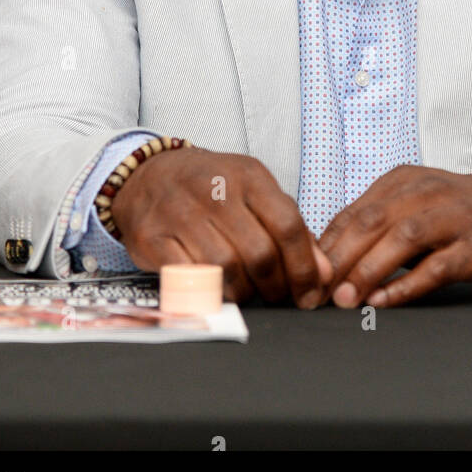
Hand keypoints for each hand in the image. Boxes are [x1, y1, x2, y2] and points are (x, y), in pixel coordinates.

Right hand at [111, 147, 333, 307]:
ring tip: (249, 293)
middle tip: (278, 296)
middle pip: (259, 253)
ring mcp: (181, 213)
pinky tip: (217, 292)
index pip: (288, 224)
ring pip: (226, 269)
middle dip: (275, 286)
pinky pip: (188, 276)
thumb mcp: (255, 193)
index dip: (304, 266)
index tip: (311, 293)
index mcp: (249, 175)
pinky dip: (207, 292)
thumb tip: (323, 274)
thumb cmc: (213, 188)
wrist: (148, 174)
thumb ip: (291, 230)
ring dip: (244, 292)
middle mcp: (215, 190)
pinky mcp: (152, 237)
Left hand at [317, 166, 471, 307]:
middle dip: (339, 258)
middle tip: (317, 290)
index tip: (306, 273)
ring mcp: (455, 218)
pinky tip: (385, 300)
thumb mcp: (417, 204)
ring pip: (403, 239)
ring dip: (369, 270)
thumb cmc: (463, 212)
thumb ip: (379, 222)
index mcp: (406, 181)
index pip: (355, 211)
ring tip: (346, 298)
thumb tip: (328, 253)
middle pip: (372, 221)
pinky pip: (438, 266)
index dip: (326, 244)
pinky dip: (408, 284)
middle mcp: (428, 193)